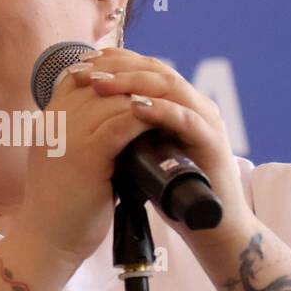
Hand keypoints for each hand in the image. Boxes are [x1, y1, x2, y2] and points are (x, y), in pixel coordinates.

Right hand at [14, 52, 159, 266]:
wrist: (46, 242)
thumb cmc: (61, 209)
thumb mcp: (64, 162)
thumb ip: (80, 137)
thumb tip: (117, 121)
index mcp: (47, 120)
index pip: (79, 78)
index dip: (112, 74)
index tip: (140, 81)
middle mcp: (54, 121)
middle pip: (99, 83)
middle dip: (134, 83)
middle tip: (165, 90)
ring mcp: (67, 136)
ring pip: (114, 99)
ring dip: (145, 99)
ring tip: (170, 104)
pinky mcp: (85, 154)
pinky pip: (121, 124)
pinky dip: (145, 119)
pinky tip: (162, 122)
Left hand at [63, 47, 252, 262]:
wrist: (207, 227)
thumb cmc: (170, 193)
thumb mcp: (138, 156)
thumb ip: (122, 134)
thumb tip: (83, 120)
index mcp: (175, 105)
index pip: (143, 68)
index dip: (111, 62)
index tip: (78, 65)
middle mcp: (193, 105)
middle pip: (155, 69)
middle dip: (117, 67)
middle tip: (85, 71)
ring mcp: (205, 121)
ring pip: (170, 87)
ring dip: (133, 82)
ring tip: (101, 84)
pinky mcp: (212, 143)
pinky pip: (186, 119)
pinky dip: (161, 110)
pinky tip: (136, 109)